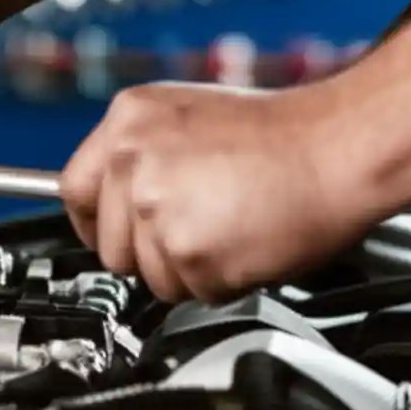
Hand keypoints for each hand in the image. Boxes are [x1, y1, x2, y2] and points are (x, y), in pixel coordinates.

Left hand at [62, 82, 376, 302]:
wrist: (338, 147)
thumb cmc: (280, 134)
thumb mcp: (184, 118)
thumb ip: (138, 154)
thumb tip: (110, 197)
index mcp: (127, 120)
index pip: (71, 190)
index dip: (94, 222)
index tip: (111, 233)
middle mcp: (132, 162)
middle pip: (108, 246)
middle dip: (147, 253)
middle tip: (195, 231)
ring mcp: (157, 209)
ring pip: (148, 276)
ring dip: (187, 270)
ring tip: (227, 229)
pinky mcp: (189, 252)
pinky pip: (191, 292)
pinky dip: (220, 281)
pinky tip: (244, 243)